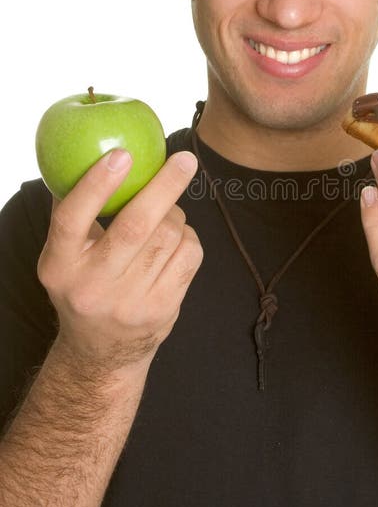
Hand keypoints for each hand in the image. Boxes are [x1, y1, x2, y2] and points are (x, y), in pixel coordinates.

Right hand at [37, 148, 202, 373]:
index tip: (122, 154)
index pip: (72, 219)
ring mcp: (129, 302)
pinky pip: (189, 256)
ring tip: (166, 214)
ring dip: (175, 215)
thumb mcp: (63, 257)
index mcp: (59, 266)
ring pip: (169, 237)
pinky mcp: (162, 310)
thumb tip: (93, 155)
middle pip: (136, 226)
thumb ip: (74, 215)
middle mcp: (92, 286)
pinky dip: (189, 238)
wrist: (101, 352)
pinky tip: (176, 240)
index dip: (97, 184)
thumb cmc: (84, 285)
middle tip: (185, 160)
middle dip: (164, 187)